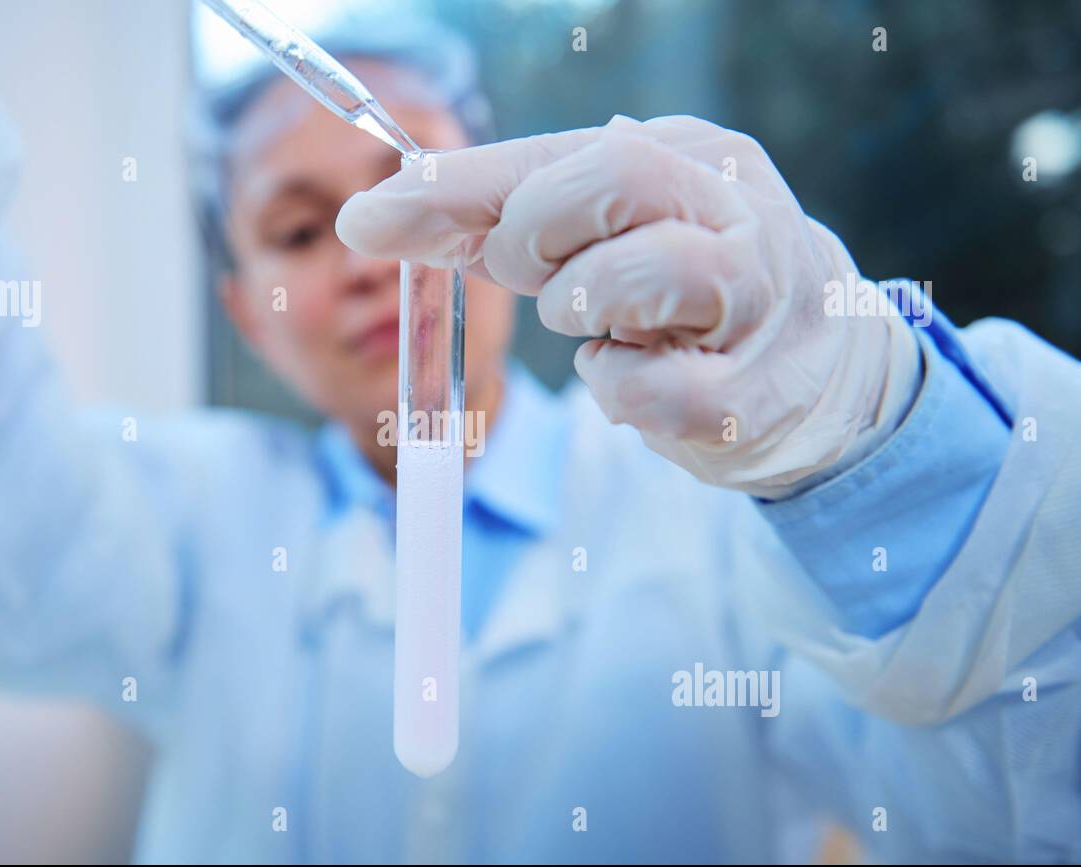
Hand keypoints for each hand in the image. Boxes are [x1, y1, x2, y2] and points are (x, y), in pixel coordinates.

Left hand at [336, 114, 920, 496]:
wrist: (818, 376)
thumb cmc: (682, 298)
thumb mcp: (598, 239)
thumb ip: (496, 223)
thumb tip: (369, 217)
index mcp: (688, 153)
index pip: (556, 151)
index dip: (458, 187)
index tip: (370, 218)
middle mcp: (735, 205)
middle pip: (615, 175)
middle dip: (539, 236)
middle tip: (534, 278)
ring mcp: (763, 295)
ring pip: (643, 273)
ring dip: (586, 312)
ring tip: (602, 328)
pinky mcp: (763, 390)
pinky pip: (659, 392)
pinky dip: (622, 394)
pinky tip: (635, 380)